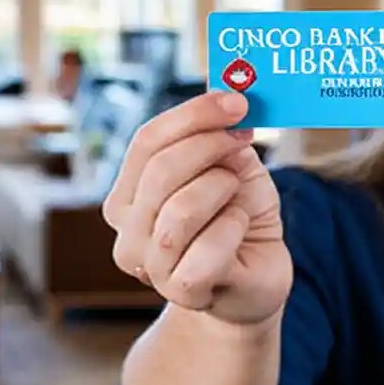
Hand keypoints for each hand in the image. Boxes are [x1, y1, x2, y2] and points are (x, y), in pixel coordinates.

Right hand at [103, 91, 291, 326]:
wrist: (256, 279)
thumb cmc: (237, 220)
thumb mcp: (232, 168)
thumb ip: (219, 135)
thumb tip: (223, 91)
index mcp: (128, 196)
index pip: (146, 142)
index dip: (192, 115)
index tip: (236, 101)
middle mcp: (128, 231)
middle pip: (160, 170)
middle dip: (210, 146)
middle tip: (243, 140)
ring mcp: (150, 266)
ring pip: (180, 210)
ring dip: (222, 190)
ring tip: (236, 196)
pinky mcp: (182, 293)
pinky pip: (207, 250)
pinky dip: (233, 229)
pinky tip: (240, 230)